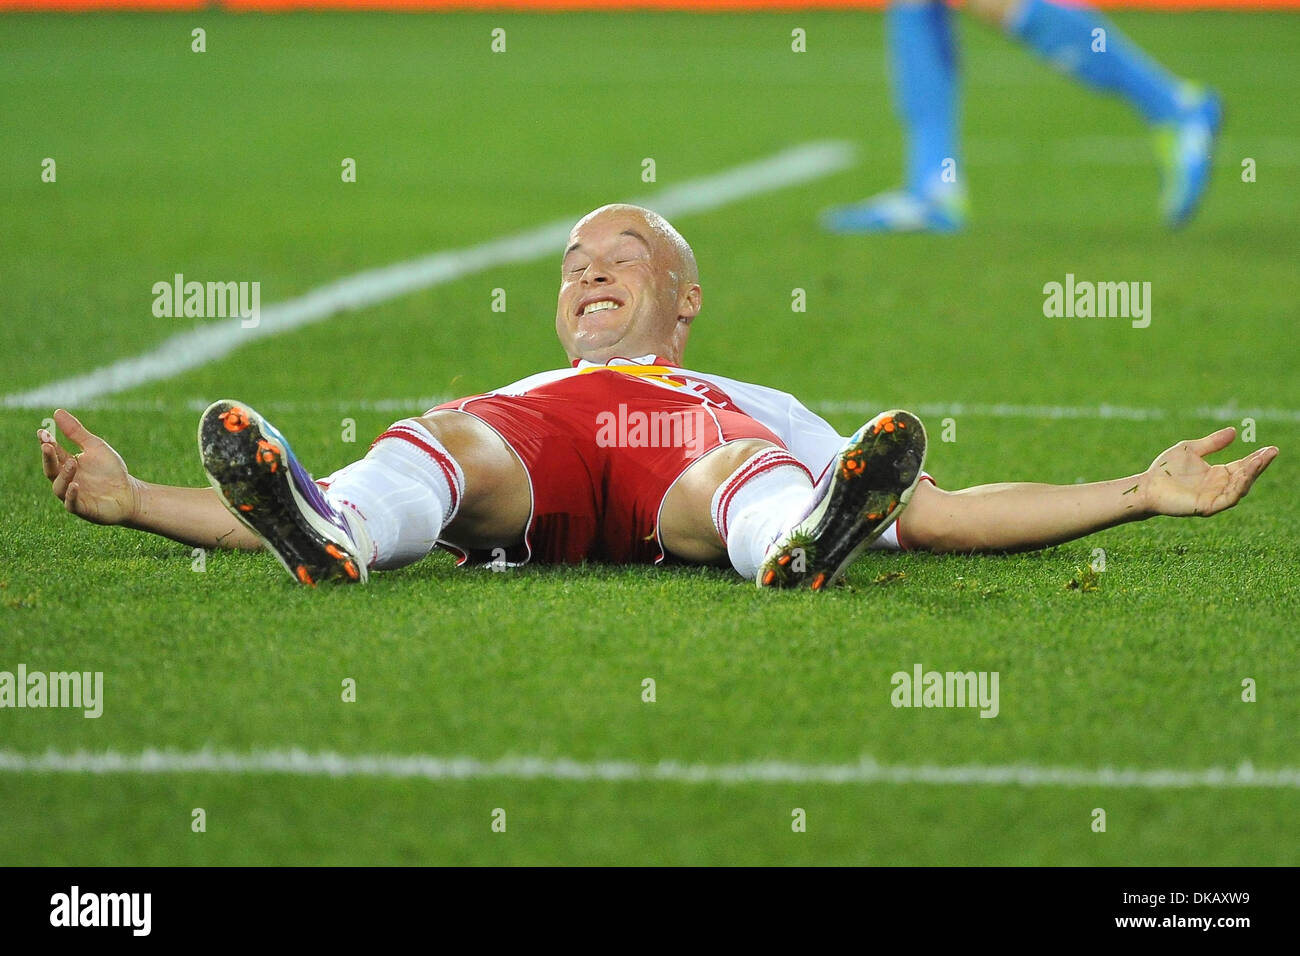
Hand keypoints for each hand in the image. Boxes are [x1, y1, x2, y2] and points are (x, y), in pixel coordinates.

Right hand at [39, 409, 142, 525]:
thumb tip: (56, 411)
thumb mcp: (95, 447)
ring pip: (58, 487)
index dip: (47, 443)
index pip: (53, 453)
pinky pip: (72, 504)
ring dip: (63, 475)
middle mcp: (66, 480)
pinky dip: (72, 495)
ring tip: (72, 462)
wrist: (130, 494)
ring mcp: (72, 495)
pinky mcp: (83, 509)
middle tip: (47, 445)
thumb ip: (76, 432)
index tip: (42, 432)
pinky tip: (76, 485)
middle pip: (51, 469)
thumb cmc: (111, 471)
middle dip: (48, 457)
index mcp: (67, 464)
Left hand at [1143, 427, 1277, 517]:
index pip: (1243, 466)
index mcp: (1218, 474)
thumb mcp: (1191, 449)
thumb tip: (1234, 431)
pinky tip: (1243, 475)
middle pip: (1247, 476)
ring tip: (1259, 460)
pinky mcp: (1207, 507)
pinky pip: (1228, 498)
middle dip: (1259, 465)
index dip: (1257, 458)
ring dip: (1252, 474)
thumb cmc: (1166, 469)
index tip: (1270, 448)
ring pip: (1241, 488)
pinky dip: (1238, 487)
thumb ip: (1212, 442)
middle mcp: (1220, 487)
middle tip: (1271, 452)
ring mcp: (1215, 498)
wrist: (1147, 485)